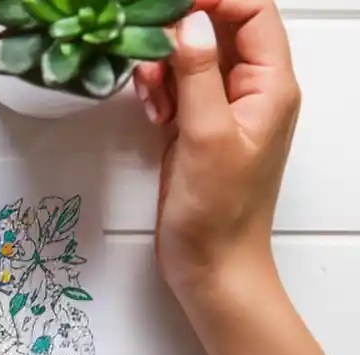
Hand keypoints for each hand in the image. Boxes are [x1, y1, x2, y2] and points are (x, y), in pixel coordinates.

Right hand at [133, 0, 300, 298]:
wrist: (211, 266)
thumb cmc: (220, 214)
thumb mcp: (208, 136)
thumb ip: (198, 75)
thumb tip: (189, 22)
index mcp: (270, 87)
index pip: (253, 13)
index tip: (172, 5)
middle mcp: (251, 92)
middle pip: (218, 30)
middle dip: (179, 32)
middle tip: (147, 45)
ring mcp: (222, 109)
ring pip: (191, 57)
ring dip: (164, 64)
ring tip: (151, 92)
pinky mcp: (195, 127)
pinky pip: (177, 87)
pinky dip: (159, 89)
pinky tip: (152, 110)